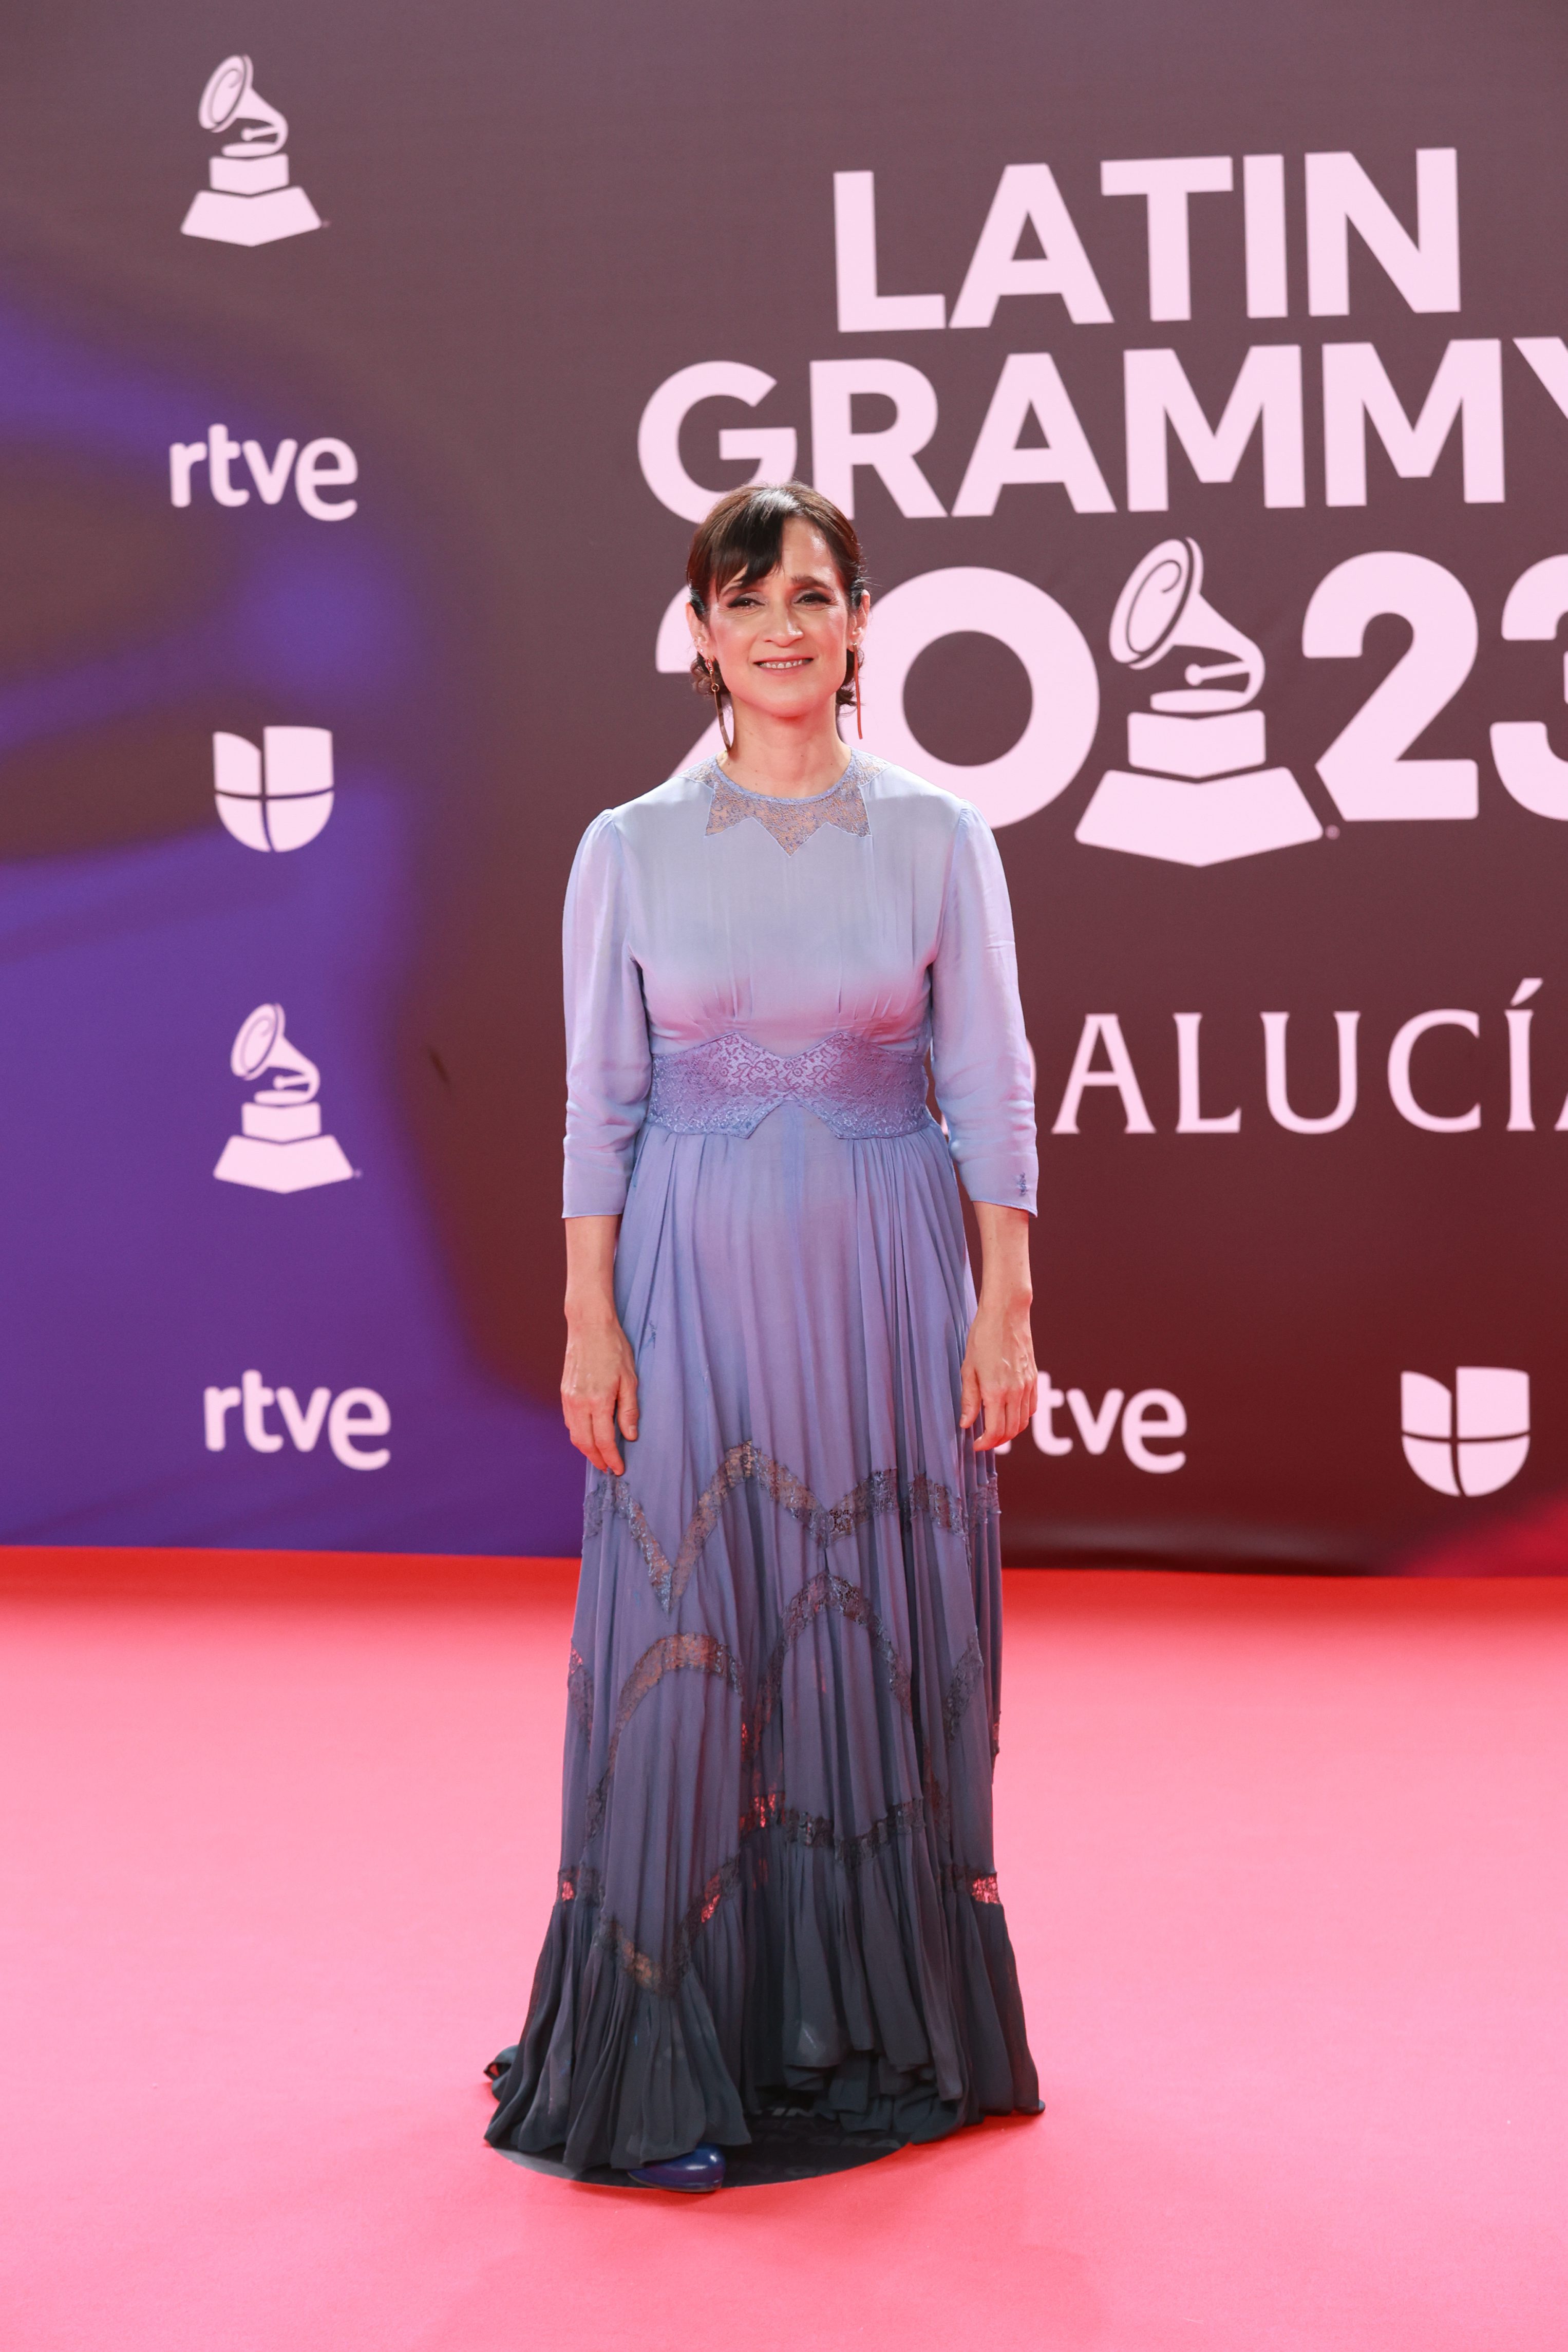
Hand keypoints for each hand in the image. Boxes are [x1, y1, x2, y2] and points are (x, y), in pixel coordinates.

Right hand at [561, 1313, 639, 1473]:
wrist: (589, 1326)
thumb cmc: (614, 1349)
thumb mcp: (630, 1379)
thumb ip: (629, 1410)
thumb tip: (629, 1436)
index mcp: (599, 1400)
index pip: (604, 1441)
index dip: (611, 1459)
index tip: (618, 1469)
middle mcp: (580, 1403)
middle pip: (585, 1443)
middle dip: (597, 1460)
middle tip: (609, 1468)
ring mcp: (569, 1398)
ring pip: (574, 1434)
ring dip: (586, 1449)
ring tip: (600, 1456)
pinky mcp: (564, 1393)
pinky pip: (569, 1421)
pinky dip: (578, 1434)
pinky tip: (589, 1434)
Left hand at [960, 1294, 1036, 1452]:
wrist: (1006, 1315)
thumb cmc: (983, 1338)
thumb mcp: (968, 1369)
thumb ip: (969, 1399)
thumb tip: (966, 1424)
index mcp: (996, 1391)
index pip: (995, 1431)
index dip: (985, 1444)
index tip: (975, 1446)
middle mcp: (1015, 1392)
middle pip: (1011, 1431)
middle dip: (997, 1441)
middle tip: (983, 1441)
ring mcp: (1027, 1386)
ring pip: (1023, 1422)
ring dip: (1010, 1432)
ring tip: (995, 1430)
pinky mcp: (1034, 1379)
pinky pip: (1031, 1407)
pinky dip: (1022, 1417)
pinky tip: (1009, 1414)